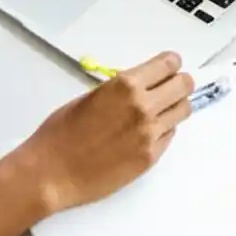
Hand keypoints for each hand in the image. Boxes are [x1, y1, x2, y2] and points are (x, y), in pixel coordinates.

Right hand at [9, 52, 193, 213]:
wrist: (51, 172)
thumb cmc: (60, 133)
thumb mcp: (91, 97)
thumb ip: (120, 91)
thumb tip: (140, 87)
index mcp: (125, 85)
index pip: (167, 64)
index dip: (171, 64)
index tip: (170, 66)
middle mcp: (143, 107)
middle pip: (184, 85)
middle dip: (180, 83)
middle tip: (172, 86)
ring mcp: (150, 134)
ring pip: (183, 111)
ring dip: (175, 107)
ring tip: (161, 110)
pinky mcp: (150, 157)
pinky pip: (169, 135)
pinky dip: (163, 130)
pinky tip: (145, 132)